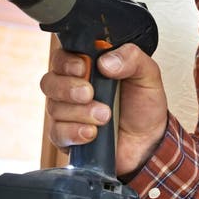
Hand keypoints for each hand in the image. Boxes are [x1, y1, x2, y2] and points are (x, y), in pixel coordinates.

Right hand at [41, 44, 168, 178]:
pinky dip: (74, 132)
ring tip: (104, 116)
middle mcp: (72, 87)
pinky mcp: (66, 136)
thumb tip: (106, 61)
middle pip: (50, 82)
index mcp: (88, 66)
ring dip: (80, 112)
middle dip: (68, 88)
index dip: (67, 62)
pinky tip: (92, 132)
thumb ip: (131, 58)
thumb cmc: (142, 105)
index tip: (83, 68)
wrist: (148, 142)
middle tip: (90, 93)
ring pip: (54, 107)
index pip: (63, 56)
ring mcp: (67, 112)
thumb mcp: (146, 74)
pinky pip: (57, 132)